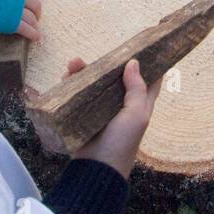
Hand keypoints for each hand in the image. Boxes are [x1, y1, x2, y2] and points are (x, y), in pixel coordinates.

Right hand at [16, 0, 41, 40]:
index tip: (33, 2)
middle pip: (36, 4)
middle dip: (37, 12)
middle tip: (35, 18)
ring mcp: (16, 8)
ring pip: (32, 17)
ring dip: (35, 25)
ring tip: (36, 30)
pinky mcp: (10, 21)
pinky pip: (25, 28)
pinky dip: (32, 33)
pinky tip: (35, 37)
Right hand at [67, 58, 160, 178]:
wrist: (96, 169)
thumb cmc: (122, 142)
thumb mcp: (136, 115)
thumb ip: (137, 89)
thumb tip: (134, 63)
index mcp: (139, 104)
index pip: (148, 79)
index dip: (148, 62)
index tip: (142, 44)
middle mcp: (121, 105)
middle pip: (115, 77)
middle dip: (105, 64)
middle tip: (95, 55)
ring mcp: (101, 109)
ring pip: (94, 83)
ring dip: (83, 71)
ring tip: (72, 64)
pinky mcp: (83, 114)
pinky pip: (78, 95)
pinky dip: (71, 84)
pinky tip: (65, 77)